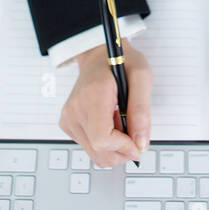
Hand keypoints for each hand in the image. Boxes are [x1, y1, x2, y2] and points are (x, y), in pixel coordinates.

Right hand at [59, 38, 151, 167]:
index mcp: (93, 95)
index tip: (137, 141)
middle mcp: (75, 109)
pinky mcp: (67, 124)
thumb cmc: (121, 63)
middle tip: (132, 128)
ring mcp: (68, 118)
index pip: (102, 139)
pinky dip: (105, 142)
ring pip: (96, 154)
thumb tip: (140, 143)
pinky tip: (110, 121)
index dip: (123, 147)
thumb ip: (142, 111)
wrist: (98, 55)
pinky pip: (90, 148)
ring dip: (115, 146)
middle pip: (99, 152)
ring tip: (120, 120)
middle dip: (122, 150)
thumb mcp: (141, 77)